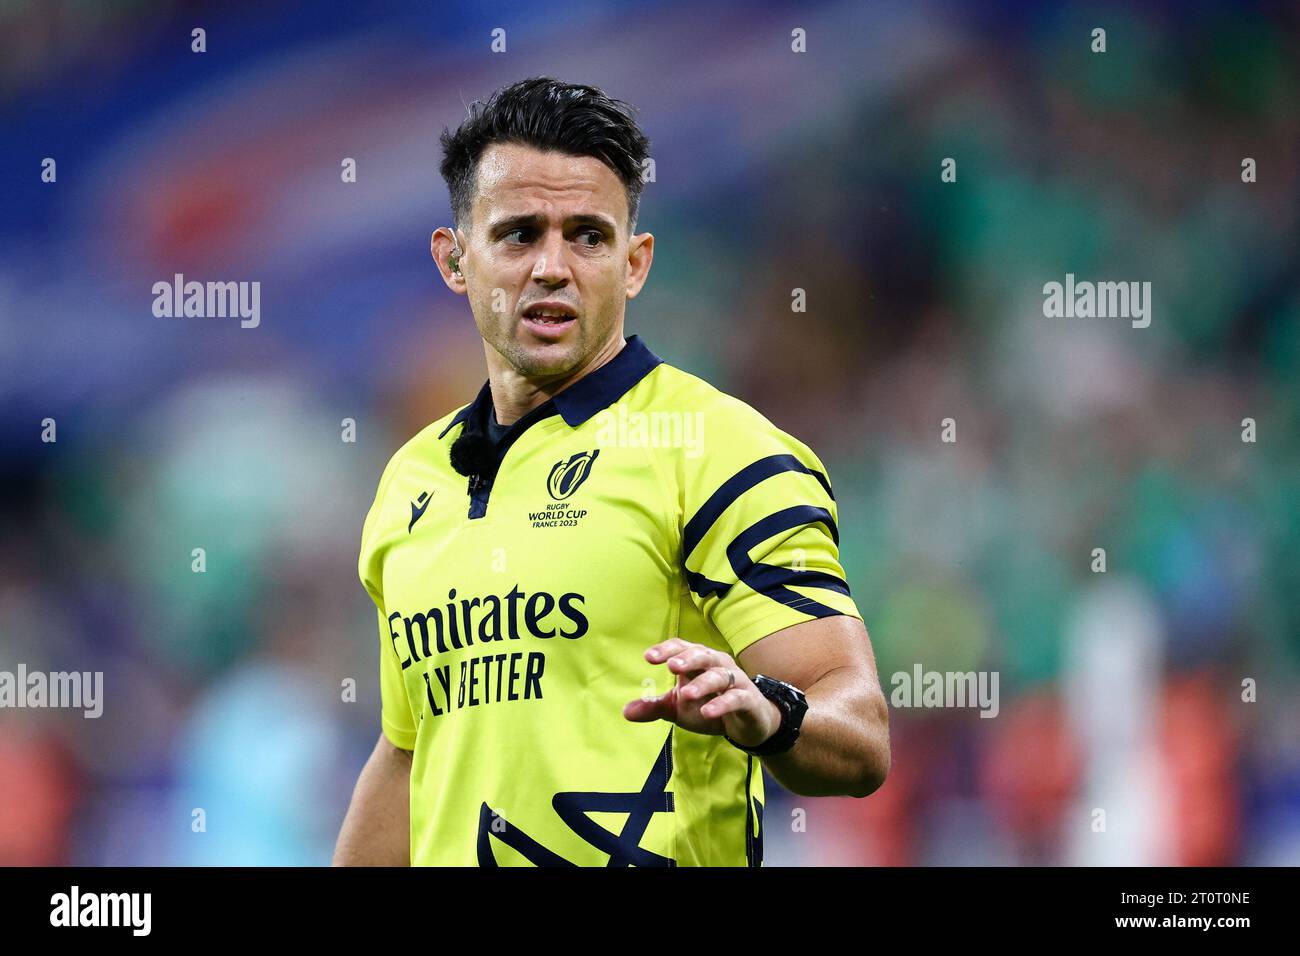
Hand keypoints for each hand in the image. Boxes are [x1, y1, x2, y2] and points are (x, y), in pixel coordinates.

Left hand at [622, 638, 781, 747]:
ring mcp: (735, 681)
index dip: (666, 650)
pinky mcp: (748, 700)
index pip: (681, 648)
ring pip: (720, 675)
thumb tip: (625, 712)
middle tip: (672, 666)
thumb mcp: (678, 709)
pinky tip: (708, 712)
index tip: (648, 657)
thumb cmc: (710, 706)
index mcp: (698, 662)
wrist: (749, 723)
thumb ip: (654, 707)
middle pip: (703, 654)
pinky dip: (722, 704)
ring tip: (687, 694)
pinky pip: (736, 698)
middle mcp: (717, 665)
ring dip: (704, 683)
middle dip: (688, 658)